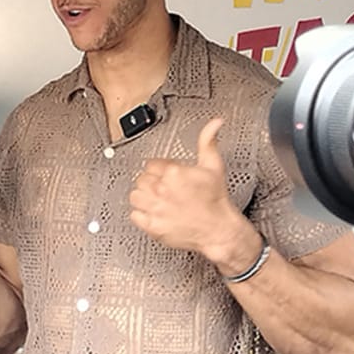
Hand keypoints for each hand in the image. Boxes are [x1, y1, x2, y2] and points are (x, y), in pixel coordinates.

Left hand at [128, 118, 250, 261]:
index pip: (151, 164)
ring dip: (143, 197)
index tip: (166, 175)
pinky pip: (134, 216)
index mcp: (173, 173)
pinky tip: (152, 213)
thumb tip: (215, 123)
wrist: (219, 230)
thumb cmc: (216, 200)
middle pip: (141, 179)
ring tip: (155, 200)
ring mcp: (156, 209)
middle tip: (162, 188)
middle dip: (151, 182)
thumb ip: (208, 142)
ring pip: (135, 196)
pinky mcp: (153, 226)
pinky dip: (140, 215)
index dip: (159, 169)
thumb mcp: (214, 166)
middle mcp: (162, 190)